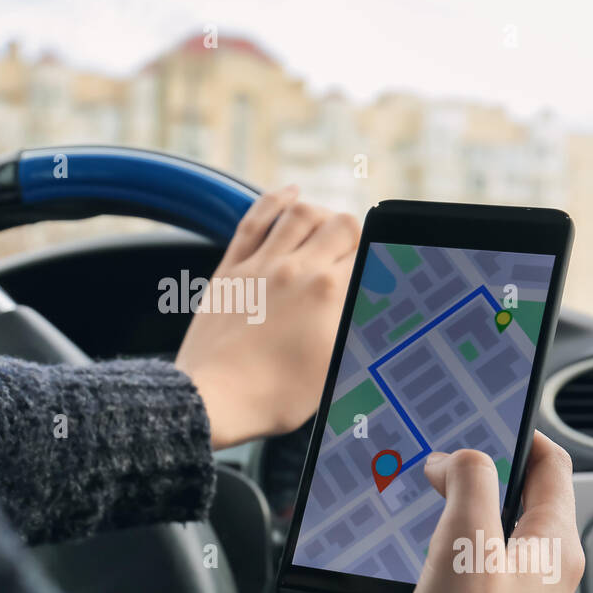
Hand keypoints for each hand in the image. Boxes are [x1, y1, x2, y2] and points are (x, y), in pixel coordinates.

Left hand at [175, 185, 359, 449]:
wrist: (213, 400)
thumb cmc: (274, 396)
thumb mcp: (332, 369)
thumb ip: (354, 330)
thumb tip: (372, 306)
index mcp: (327, 294)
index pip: (368, 257)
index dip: (377, 263)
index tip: (379, 273)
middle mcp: (296, 269)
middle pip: (340, 225)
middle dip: (354, 236)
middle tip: (352, 255)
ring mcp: (260, 264)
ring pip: (299, 213)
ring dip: (320, 214)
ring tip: (326, 227)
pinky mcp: (231, 269)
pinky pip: (254, 219)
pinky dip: (275, 199)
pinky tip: (291, 192)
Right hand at [292, 432, 584, 592]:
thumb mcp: (466, 541)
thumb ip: (468, 481)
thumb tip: (459, 459)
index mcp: (551, 550)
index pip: (552, 469)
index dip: (519, 436)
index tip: (484, 421)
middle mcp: (537, 585)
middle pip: (496, 516)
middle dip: (447, 496)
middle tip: (415, 480)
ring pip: (448, 569)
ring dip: (400, 558)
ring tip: (366, 549)